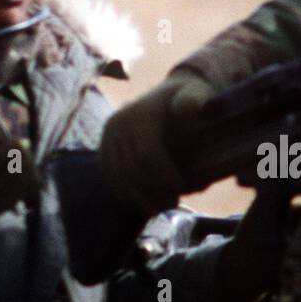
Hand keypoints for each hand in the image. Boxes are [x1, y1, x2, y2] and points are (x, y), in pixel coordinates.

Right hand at [99, 70, 214, 215]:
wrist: (164, 94)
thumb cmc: (187, 99)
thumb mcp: (196, 94)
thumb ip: (196, 102)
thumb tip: (193, 110)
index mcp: (140, 115)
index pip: (147, 154)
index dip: (163, 177)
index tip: (181, 191)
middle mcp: (119, 124)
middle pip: (131, 168)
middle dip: (152, 191)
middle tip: (172, 205)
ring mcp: (109, 135)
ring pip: (118, 174)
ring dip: (138, 196)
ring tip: (158, 207)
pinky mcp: (104, 144)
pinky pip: (110, 173)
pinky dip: (124, 189)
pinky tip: (141, 198)